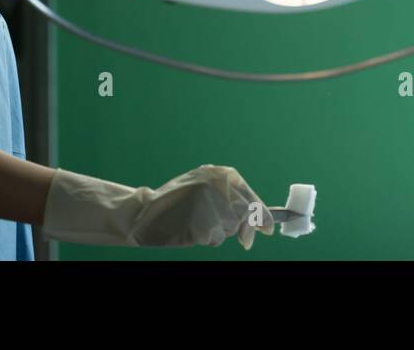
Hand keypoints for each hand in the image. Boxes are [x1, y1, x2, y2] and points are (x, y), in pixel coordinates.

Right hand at [42, 164, 274, 249]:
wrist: (144, 213)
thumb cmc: (176, 200)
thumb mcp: (203, 187)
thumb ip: (230, 198)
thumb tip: (262, 224)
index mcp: (221, 173)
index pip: (251, 198)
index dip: (263, 216)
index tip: (269, 230)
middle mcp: (219, 186)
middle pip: (245, 216)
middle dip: (244, 230)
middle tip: (244, 240)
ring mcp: (211, 205)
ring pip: (230, 228)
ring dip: (219, 232)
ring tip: (198, 223)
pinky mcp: (203, 224)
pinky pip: (215, 238)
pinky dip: (207, 238)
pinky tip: (191, 230)